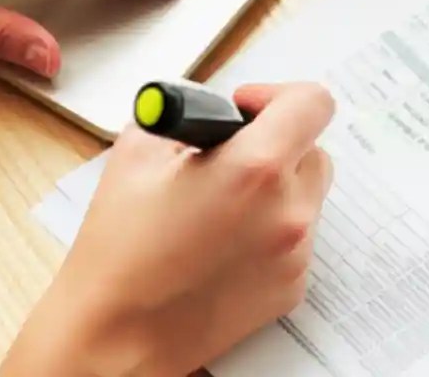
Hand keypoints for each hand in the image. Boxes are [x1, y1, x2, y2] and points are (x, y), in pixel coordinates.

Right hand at [0, 83, 335, 376]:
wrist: (115, 334)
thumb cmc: (119, 250)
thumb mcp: (138, 152)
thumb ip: (187, 115)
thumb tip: (210, 109)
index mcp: (256, 169)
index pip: (312, 103)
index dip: (278, 95)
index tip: (246, 109)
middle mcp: (288, 211)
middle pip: (313, 149)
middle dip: (275, 144)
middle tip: (228, 159)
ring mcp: (296, 254)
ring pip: (307, 195)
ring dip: (275, 188)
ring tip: (222, 206)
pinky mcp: (293, 287)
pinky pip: (296, 238)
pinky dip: (270, 230)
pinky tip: (224, 243)